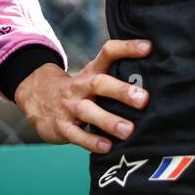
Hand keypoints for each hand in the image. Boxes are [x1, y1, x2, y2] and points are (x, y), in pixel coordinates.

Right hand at [14, 39, 151, 152]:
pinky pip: (76, 135)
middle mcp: (81, 86)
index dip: (127, 48)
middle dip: (121, 91)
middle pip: (100, 83)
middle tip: (144, 99)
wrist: (36, 100)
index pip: (108, 52)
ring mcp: (70, 106)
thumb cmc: (79, 91)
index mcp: (92, 72)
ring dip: (108, 120)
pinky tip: (107, 147)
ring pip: (88, 111)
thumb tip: (158, 81)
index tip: (148, 47)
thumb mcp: (93, 78)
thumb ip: (117, 78)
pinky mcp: (62, 126)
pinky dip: (91, 141)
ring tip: (128, 130)